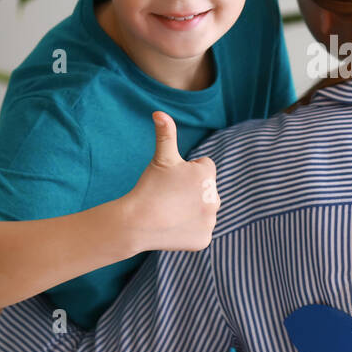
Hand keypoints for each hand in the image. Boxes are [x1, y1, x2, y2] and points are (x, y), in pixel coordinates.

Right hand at [120, 111, 219, 251]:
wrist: (136, 222)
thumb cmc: (149, 186)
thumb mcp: (161, 158)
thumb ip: (166, 133)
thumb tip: (159, 112)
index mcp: (208, 175)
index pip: (205, 168)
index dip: (187, 172)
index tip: (172, 180)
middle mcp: (215, 197)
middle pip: (206, 190)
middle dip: (191, 192)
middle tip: (169, 197)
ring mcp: (211, 220)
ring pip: (204, 211)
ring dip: (192, 210)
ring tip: (170, 212)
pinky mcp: (205, 239)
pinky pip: (200, 231)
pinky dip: (188, 230)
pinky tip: (173, 227)